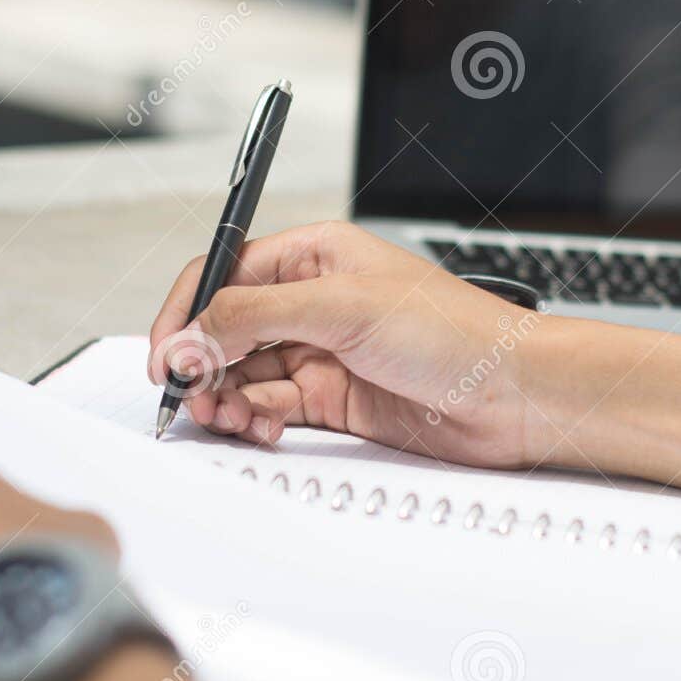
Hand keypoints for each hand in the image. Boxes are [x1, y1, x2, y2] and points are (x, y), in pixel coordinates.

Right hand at [149, 221, 557, 467]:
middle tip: (190, 395)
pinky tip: (260, 427)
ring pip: (243, 372)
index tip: (166, 355)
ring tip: (230, 416)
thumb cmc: (454, 331)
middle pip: (226, 328)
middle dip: (202, 362)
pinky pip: (270, 406)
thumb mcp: (343, 307)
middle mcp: (313, 300)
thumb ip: (255, 318)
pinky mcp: (335, 398)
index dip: (186, 313)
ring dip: (225, 396)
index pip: (223, 274)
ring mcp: (322, 351)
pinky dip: (254, 418)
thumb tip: (189, 336)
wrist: (514, 395)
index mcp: (314, 254)